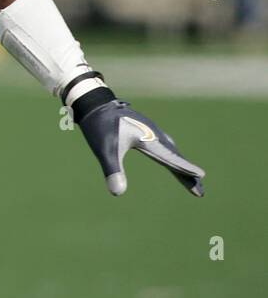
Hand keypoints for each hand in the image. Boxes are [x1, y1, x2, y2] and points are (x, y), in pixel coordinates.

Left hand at [77, 97, 204, 196]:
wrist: (95, 104)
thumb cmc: (99, 127)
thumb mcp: (104, 151)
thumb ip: (113, 171)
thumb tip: (117, 193)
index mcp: (148, 139)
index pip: (170, 158)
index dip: (184, 168)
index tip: (201, 175)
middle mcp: (154, 134)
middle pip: (176, 157)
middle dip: (188, 175)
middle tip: (200, 192)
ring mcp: (152, 131)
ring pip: (173, 151)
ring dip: (183, 166)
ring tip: (193, 179)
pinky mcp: (147, 130)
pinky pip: (166, 146)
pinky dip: (174, 156)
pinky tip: (173, 160)